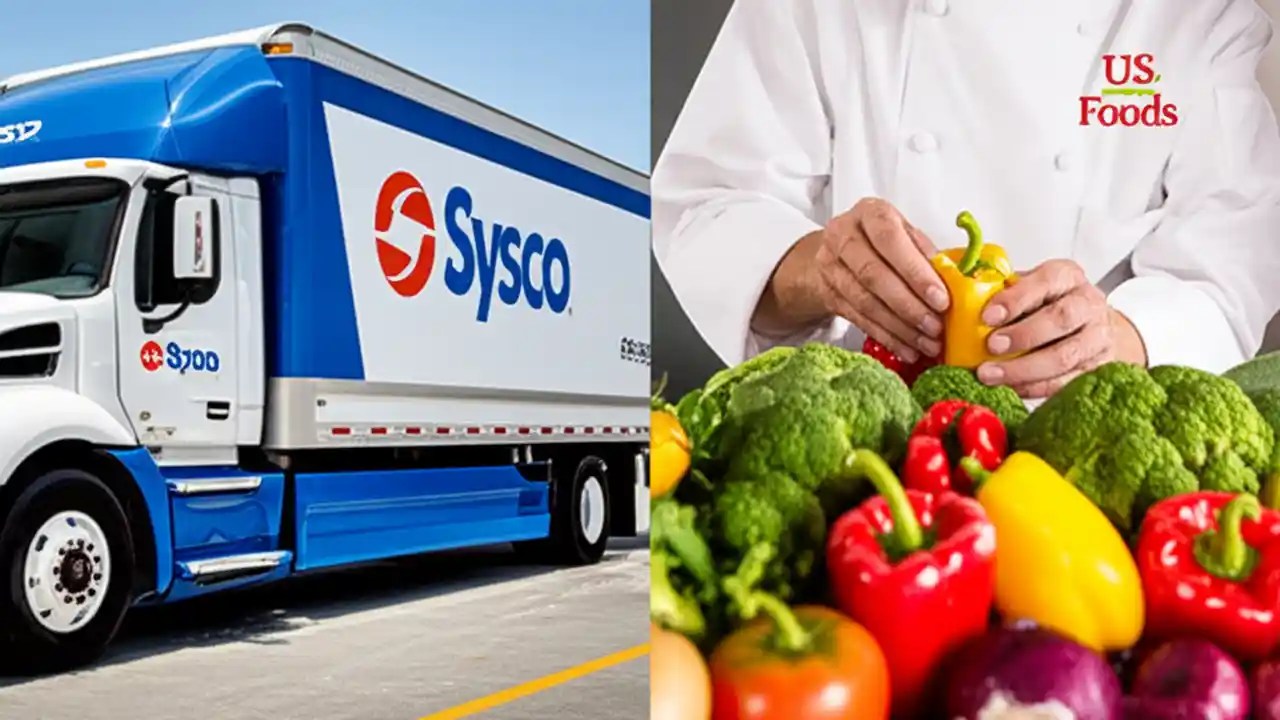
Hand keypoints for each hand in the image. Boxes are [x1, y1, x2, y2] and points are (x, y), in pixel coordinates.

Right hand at [803, 198, 949, 362]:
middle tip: (935, 327)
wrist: (837, 251)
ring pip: (865, 302)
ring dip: (899, 327)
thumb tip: (953, 284)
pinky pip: (859, 320)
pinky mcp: (827, 294)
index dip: (915, 272)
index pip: (890, 240)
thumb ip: (925, 254)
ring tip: (926, 343)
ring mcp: (830, 266)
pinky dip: (886, 338)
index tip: (941, 299)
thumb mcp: (905, 234)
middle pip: (873, 275)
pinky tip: (907, 349)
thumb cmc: (882, 241)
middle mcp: (842, 235)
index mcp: (869, 213)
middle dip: (909, 306)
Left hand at [976, 259, 1147, 397]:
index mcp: (1067, 276)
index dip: (1016, 299)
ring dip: (1024, 368)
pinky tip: (1010, 388)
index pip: (1046, 281)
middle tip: (990, 346)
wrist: (1091, 325)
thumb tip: (959, 301)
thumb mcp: (1028, 288)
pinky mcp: (1097, 367)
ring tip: (990, 374)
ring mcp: (1097, 337)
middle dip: (1022, 335)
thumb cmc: (1047, 304)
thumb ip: (1003, 291)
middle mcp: (1088, 303)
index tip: (987, 316)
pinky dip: (1035, 387)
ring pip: (1064, 355)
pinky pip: (1066, 382)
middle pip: (1060, 319)